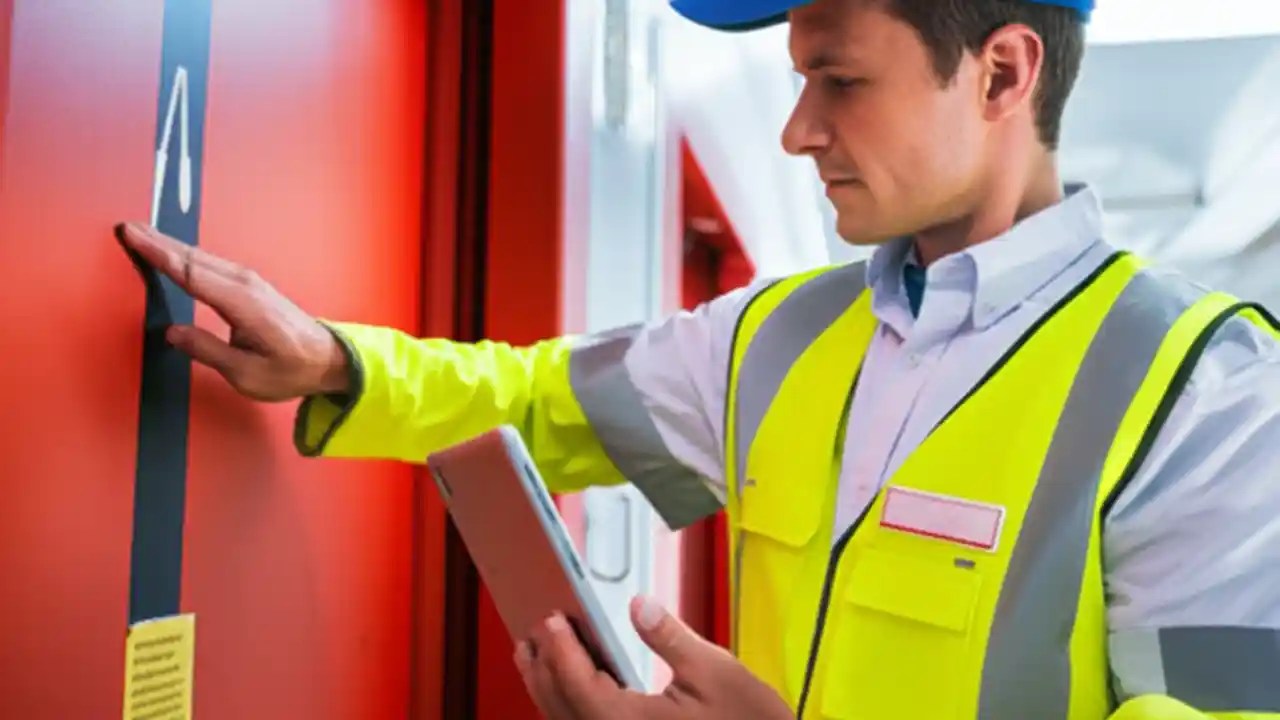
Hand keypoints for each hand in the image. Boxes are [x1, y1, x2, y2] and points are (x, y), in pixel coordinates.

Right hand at [115, 222, 349, 400]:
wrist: (326, 358)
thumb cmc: (290, 369)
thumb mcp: (248, 374)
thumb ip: (208, 351)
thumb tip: (172, 332)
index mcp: (243, 304)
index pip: (193, 274)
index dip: (161, 255)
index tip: (134, 236)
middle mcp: (245, 284)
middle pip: (194, 258)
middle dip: (159, 241)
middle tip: (126, 227)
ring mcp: (249, 281)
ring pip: (202, 257)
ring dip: (170, 244)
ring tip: (140, 233)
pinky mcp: (249, 284)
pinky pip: (211, 263)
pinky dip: (187, 255)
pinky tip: (172, 251)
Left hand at [515, 596, 793, 719]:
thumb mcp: (716, 674)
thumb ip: (670, 638)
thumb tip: (640, 605)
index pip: (576, 682)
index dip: (559, 647)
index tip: (551, 619)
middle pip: (560, 707)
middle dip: (541, 667)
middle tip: (534, 632)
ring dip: (550, 689)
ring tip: (543, 656)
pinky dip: (572, 706)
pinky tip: (580, 688)